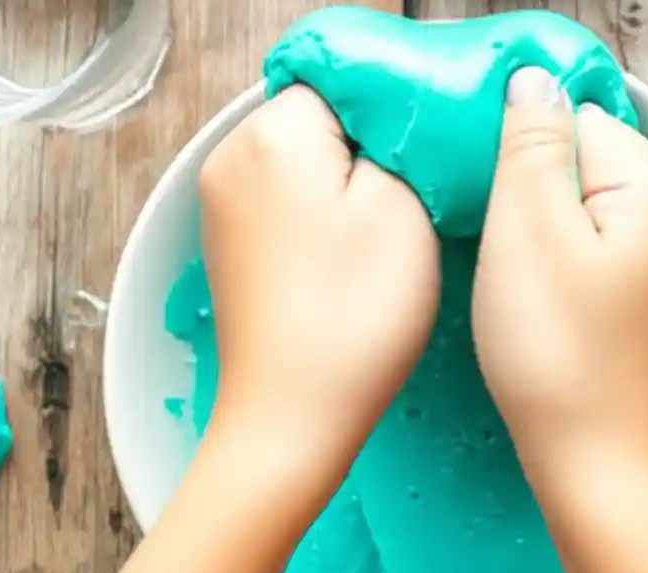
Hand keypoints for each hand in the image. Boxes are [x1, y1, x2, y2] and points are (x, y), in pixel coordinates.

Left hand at [199, 86, 438, 466]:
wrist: (293, 416)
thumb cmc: (354, 313)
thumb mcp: (403, 207)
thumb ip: (399, 140)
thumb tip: (395, 119)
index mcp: (271, 133)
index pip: (347, 81)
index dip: (396, 116)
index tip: (424, 165)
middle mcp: (231, 156)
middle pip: (321, 118)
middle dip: (370, 151)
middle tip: (410, 206)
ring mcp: (222, 204)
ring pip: (306, 163)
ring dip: (348, 188)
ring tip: (381, 241)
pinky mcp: (232, 245)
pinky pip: (287, 202)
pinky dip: (322, 220)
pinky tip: (348, 262)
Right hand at [474, 67, 647, 484]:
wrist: (603, 474)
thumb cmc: (560, 358)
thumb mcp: (526, 233)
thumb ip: (529, 144)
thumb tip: (534, 82)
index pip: (573, 126)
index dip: (523, 170)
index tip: (505, 227)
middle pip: (586, 169)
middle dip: (538, 207)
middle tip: (516, 270)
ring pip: (590, 217)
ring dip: (549, 246)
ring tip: (533, 301)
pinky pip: (604, 259)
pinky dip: (570, 278)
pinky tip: (555, 321)